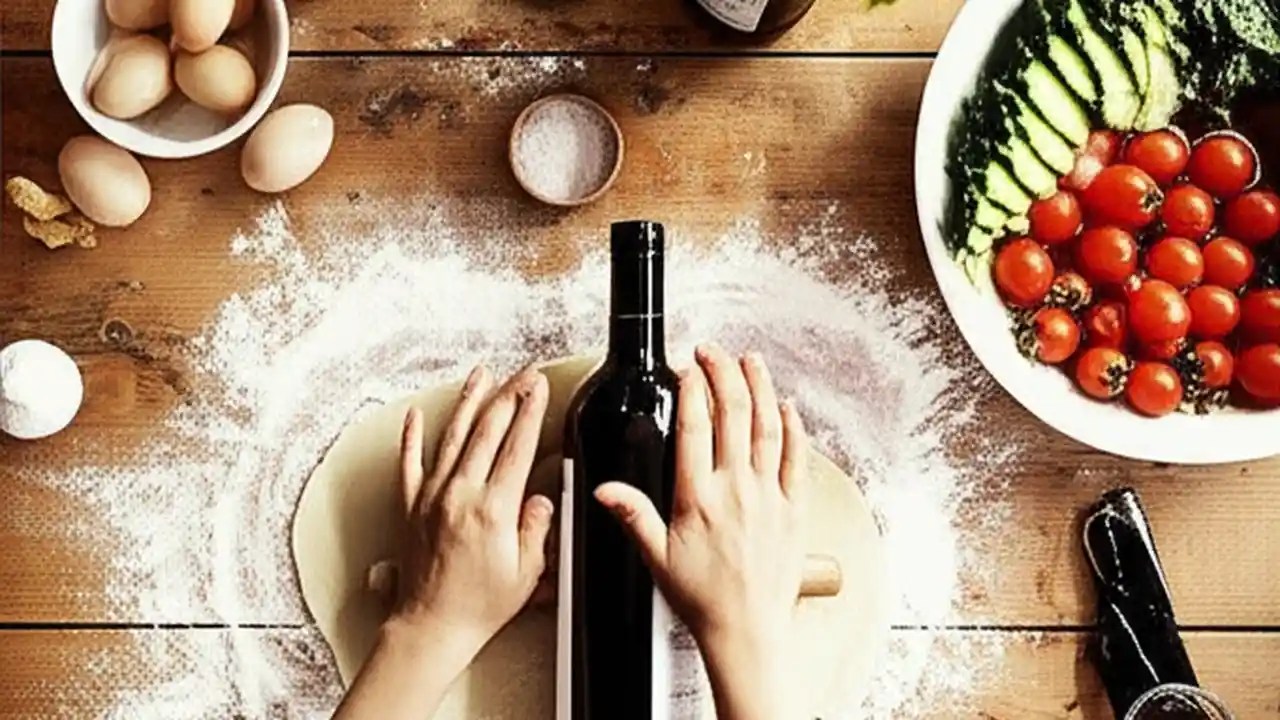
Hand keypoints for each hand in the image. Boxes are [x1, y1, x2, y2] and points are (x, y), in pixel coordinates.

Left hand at [391, 365, 554, 661]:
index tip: (540, 388)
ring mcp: (432, 496)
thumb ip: (536, 527)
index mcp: (493, 508)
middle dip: (509, 395)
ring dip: (471, 402)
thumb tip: (541, 497)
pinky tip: (416, 414)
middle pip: (488, 430)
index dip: (531, 411)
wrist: (432, 626)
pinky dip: (412, 436)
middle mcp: (460, 494)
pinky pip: (410, 463)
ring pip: (453, 436)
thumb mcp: (527, 571)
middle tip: (523, 374)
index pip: (517, 445)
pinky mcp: (411, 506)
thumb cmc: (479, 605)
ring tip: (482, 375)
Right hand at [594, 344, 808, 718]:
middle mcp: (736, 491)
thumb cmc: (703, 599)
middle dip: (722, 373)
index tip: (685, 369)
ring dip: (759, 387)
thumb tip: (605, 490)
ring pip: (768, 426)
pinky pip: (797, 458)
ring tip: (750, 361)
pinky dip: (793, 427)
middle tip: (712, 353)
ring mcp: (769, 496)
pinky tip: (785, 406)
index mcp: (698, 498)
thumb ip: (633, 515)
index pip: (694, 427)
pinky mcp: (794, 509)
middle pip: (732, 414)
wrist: (747, 632)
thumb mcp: (657, 557)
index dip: (691, 389)